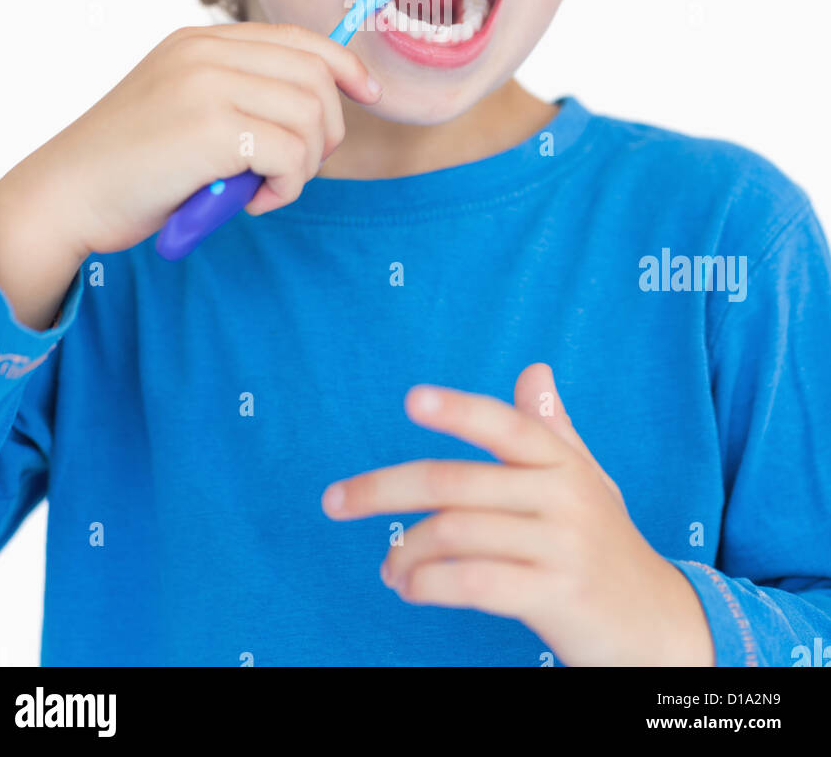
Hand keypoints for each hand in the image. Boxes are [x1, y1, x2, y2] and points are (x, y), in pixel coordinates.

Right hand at [0, 22, 380, 323]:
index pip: (297, 38)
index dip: (344, 64)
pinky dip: (286, 188)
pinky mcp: (212, 128)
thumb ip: (235, 94)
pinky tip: (250, 203)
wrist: (65, 195)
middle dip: (325, 132)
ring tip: (263, 190)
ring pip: (313, 116)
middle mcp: (207, 52)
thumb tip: (316, 109)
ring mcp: (209, 85)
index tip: (368, 93)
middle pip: (317, 77)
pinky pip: (292, 154)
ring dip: (303, 167)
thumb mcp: (183, 107)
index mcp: (200, 42)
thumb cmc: (127, 168)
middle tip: (292, 171)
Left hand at [321, 362, 714, 666]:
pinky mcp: (556, 597)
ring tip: (387, 568)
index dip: (458, 410)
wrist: (662, 626)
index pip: (505, 425)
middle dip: (383, 490)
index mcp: (562, 463)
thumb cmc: (609, 546)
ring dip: (404, 552)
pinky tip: (410, 587)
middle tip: (334, 502)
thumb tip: (534, 370)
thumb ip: (554, 430)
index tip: (410, 400)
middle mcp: (563, 497)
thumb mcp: (589, 481)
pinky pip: (475, 583)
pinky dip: (430, 583)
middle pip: (456, 483)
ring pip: (456, 534)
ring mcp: (560, 548)